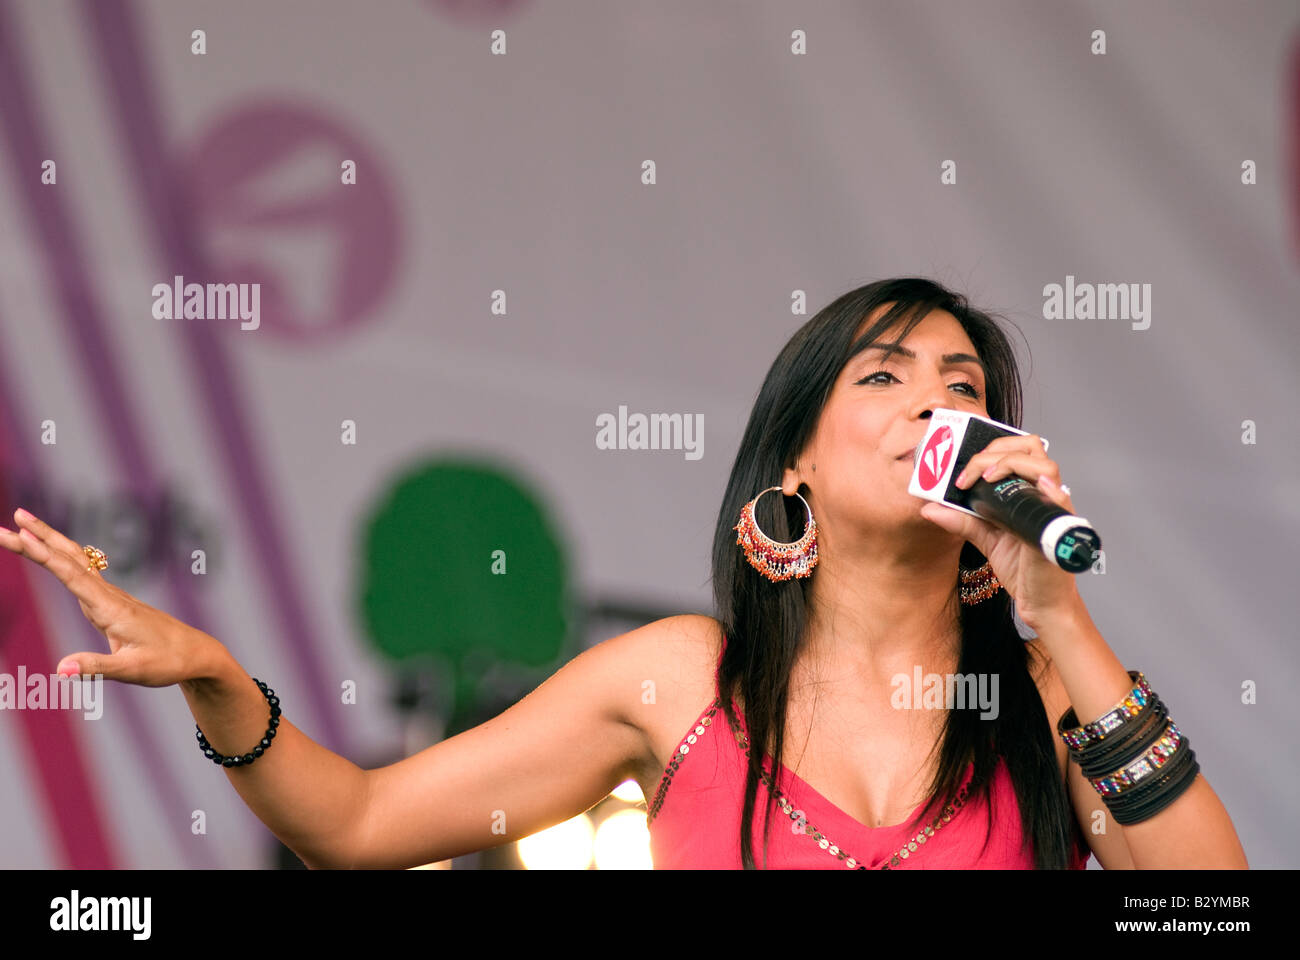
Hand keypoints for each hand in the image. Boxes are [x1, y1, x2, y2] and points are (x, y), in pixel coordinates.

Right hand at [0, 508, 218, 685]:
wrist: (196, 654)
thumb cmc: (168, 662)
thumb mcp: (132, 671)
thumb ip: (96, 668)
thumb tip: (60, 669)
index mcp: (111, 608)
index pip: (70, 575)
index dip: (43, 555)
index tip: (20, 535)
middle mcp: (109, 596)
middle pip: (70, 559)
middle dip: (40, 538)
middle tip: (13, 517)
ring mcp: (111, 597)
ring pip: (76, 562)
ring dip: (49, 543)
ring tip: (23, 526)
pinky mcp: (112, 603)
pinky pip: (82, 574)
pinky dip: (62, 558)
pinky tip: (53, 552)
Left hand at [918, 434, 1084, 631]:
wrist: (1039, 602)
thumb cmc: (1022, 569)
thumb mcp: (985, 538)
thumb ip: (961, 521)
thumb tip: (928, 507)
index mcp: (1027, 492)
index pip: (1016, 451)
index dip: (988, 451)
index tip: (960, 475)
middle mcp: (1043, 495)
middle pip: (1031, 448)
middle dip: (996, 451)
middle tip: (971, 474)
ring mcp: (1054, 509)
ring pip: (1044, 465)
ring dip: (1011, 464)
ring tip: (987, 479)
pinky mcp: (1060, 527)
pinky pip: (1060, 498)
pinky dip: (1046, 487)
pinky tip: (1032, 486)